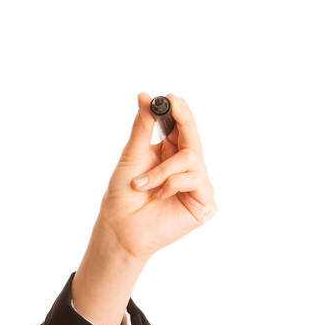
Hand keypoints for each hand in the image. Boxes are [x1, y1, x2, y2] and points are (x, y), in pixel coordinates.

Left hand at [96, 92, 216, 261]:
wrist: (120, 228)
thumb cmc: (123, 195)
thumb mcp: (133, 155)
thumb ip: (143, 127)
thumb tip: (145, 96)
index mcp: (170, 154)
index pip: (181, 127)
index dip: (179, 110)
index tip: (170, 97)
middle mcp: (187, 168)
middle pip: (193, 138)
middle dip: (183, 120)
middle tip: (171, 103)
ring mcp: (197, 185)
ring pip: (191, 159)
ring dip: (163, 169)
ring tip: (142, 183)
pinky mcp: (204, 203)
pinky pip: (195, 180)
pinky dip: (171, 184)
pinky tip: (158, 196)